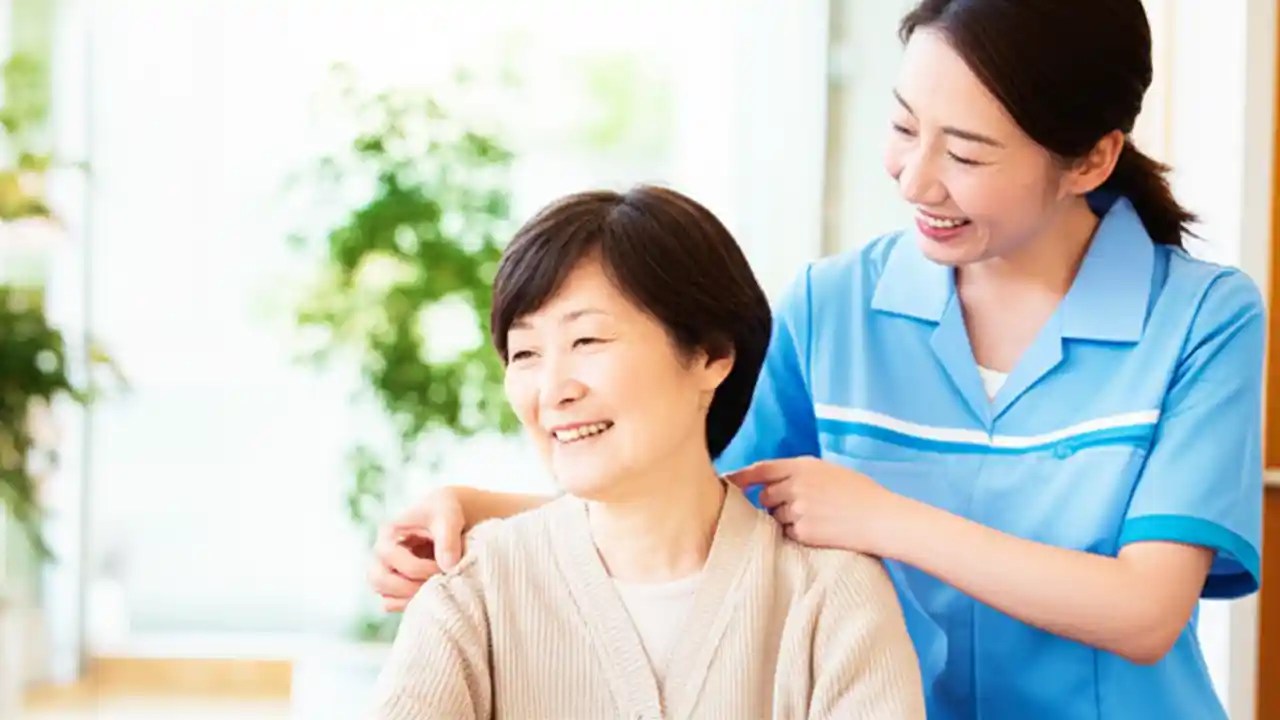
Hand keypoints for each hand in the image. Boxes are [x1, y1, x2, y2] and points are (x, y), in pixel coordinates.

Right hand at [369, 486, 467, 611]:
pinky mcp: (395, 586)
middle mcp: (381, 554)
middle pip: (378, 580)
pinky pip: (392, 605)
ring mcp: (385, 572)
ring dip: (410, 599)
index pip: (393, 559)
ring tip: (436, 592)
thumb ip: (448, 539)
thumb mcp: (449, 517)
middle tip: (437, 584)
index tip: (444, 568)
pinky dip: (410, 605)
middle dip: (410, 587)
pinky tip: (432, 597)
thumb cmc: (444, 513)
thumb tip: (447, 567)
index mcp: (388, 533)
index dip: (421, 568)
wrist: (448, 520)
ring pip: (384, 596)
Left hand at [726, 456, 901, 554]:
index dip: (742, 476)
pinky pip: (787, 534)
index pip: (761, 469)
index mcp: (802, 466)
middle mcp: (795, 486)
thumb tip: (773, 482)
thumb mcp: (830, 471)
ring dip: (787, 519)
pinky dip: (797, 534)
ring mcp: (797, 510)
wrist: (880, 518)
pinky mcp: (802, 532)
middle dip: (774, 503)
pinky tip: (819, 531)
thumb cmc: (860, 493)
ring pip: (776, 517)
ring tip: (817, 518)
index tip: (729, 482)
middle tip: (799, 507)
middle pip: (766, 496)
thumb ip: (800, 473)